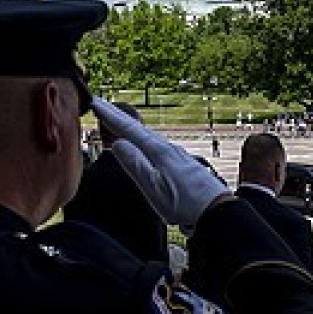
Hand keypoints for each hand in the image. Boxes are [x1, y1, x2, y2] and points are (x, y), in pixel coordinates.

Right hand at [92, 98, 230, 225]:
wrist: (216, 210)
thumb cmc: (184, 203)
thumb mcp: (153, 186)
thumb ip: (134, 163)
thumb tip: (117, 143)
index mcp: (158, 151)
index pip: (129, 129)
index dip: (111, 116)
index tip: (96, 103)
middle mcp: (168, 148)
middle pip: (139, 129)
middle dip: (120, 117)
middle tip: (103, 104)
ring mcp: (178, 156)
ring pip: (150, 137)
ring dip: (133, 128)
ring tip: (121, 122)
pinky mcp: (184, 165)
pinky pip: (159, 146)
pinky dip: (146, 141)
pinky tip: (147, 145)